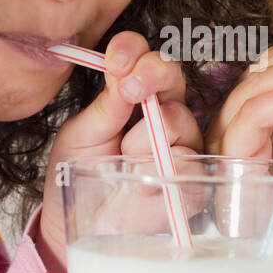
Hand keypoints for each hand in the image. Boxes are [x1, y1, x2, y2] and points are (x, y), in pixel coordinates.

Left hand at [37, 32, 201, 272]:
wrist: (79, 222)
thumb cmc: (80, 172)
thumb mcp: (82, 133)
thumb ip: (106, 104)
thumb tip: (121, 69)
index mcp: (136, 95)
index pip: (143, 59)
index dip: (134, 50)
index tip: (116, 56)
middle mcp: (165, 114)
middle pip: (173, 79)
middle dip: (152, 75)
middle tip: (130, 85)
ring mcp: (182, 146)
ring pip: (179, 120)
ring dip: (147, 135)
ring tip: (124, 157)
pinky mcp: (192, 180)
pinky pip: (187, 161)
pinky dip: (162, 167)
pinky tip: (142, 178)